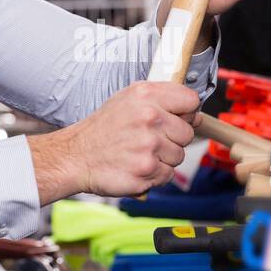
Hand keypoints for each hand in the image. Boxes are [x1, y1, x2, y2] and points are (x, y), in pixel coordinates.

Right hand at [28, 82, 200, 203]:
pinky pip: (167, 174)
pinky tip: (137, 166)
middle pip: (187, 133)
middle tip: (149, 140)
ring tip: (140, 153)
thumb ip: (162, 99)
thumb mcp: (128, 99)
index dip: (187, 112)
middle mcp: (149, 118)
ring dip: (163, 158)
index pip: (191, 101)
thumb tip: (195, 113)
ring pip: (179, 156)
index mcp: (146, 96)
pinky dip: (155, 174)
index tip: (178, 118)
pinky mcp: (146, 171)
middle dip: (173, 139)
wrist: (76, 156)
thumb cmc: (103, 128)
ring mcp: (148, 146)